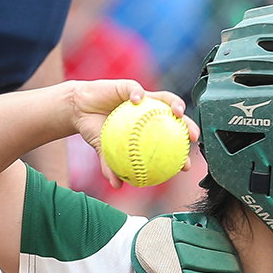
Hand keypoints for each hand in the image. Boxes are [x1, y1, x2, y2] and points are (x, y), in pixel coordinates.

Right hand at [67, 80, 199, 187]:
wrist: (79, 110)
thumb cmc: (95, 130)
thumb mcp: (103, 150)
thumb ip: (111, 165)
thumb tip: (116, 186)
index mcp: (148, 128)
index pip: (170, 139)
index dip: (181, 151)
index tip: (186, 164)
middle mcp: (150, 112)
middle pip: (176, 118)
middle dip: (189, 126)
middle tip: (193, 137)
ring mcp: (142, 98)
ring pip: (164, 97)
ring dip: (174, 103)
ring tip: (177, 112)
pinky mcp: (128, 86)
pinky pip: (135, 89)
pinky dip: (137, 94)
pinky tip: (137, 99)